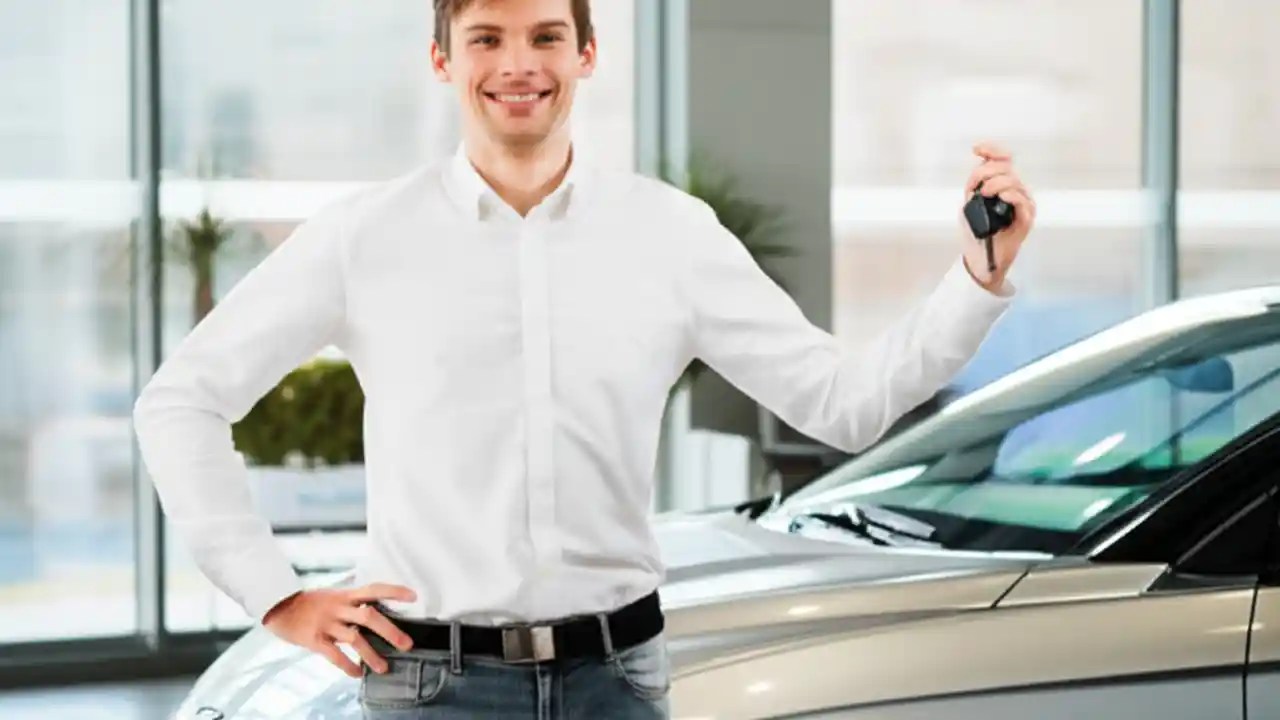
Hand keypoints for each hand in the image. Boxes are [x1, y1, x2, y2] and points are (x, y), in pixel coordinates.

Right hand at [262, 583, 416, 677]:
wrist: (277, 606)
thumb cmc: (309, 602)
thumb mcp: (333, 594)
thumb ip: (352, 599)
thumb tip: (375, 603)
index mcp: (345, 594)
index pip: (374, 589)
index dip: (394, 591)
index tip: (413, 597)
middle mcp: (338, 607)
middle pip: (369, 616)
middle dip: (390, 631)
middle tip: (407, 644)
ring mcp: (326, 623)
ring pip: (354, 638)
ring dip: (372, 654)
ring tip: (384, 667)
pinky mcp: (314, 639)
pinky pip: (334, 655)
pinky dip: (348, 666)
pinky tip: (357, 673)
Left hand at [959, 142, 1035, 291]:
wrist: (981, 258)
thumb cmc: (977, 232)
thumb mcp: (970, 204)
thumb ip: (975, 185)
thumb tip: (979, 169)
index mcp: (1002, 185)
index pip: (1003, 160)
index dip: (992, 150)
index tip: (977, 149)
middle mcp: (1015, 191)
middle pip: (1005, 168)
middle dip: (987, 173)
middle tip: (977, 188)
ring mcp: (1022, 204)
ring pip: (1013, 182)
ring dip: (996, 184)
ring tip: (985, 194)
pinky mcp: (1026, 219)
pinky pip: (1021, 201)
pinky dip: (1011, 195)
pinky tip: (1002, 197)